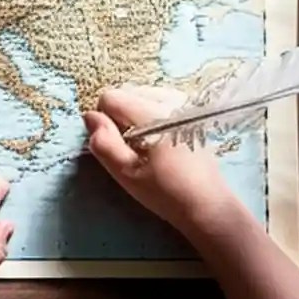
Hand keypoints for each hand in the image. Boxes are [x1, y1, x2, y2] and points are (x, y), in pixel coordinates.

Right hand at [82, 85, 242, 237]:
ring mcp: (184, 103)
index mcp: (153, 114)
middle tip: (132, 149)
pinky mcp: (192, 110)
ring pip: (142, 94)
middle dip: (120, 117)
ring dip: (135, 115)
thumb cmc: (166, 193)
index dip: (105, 122)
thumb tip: (90, 116)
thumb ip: (104, 143)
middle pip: (126, 92)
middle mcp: (171, 100)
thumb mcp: (126, 174)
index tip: (117, 147)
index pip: (110, 97)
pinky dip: (151, 115)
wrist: (208, 206)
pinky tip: (160, 139)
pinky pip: (158, 100)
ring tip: (146, 145)